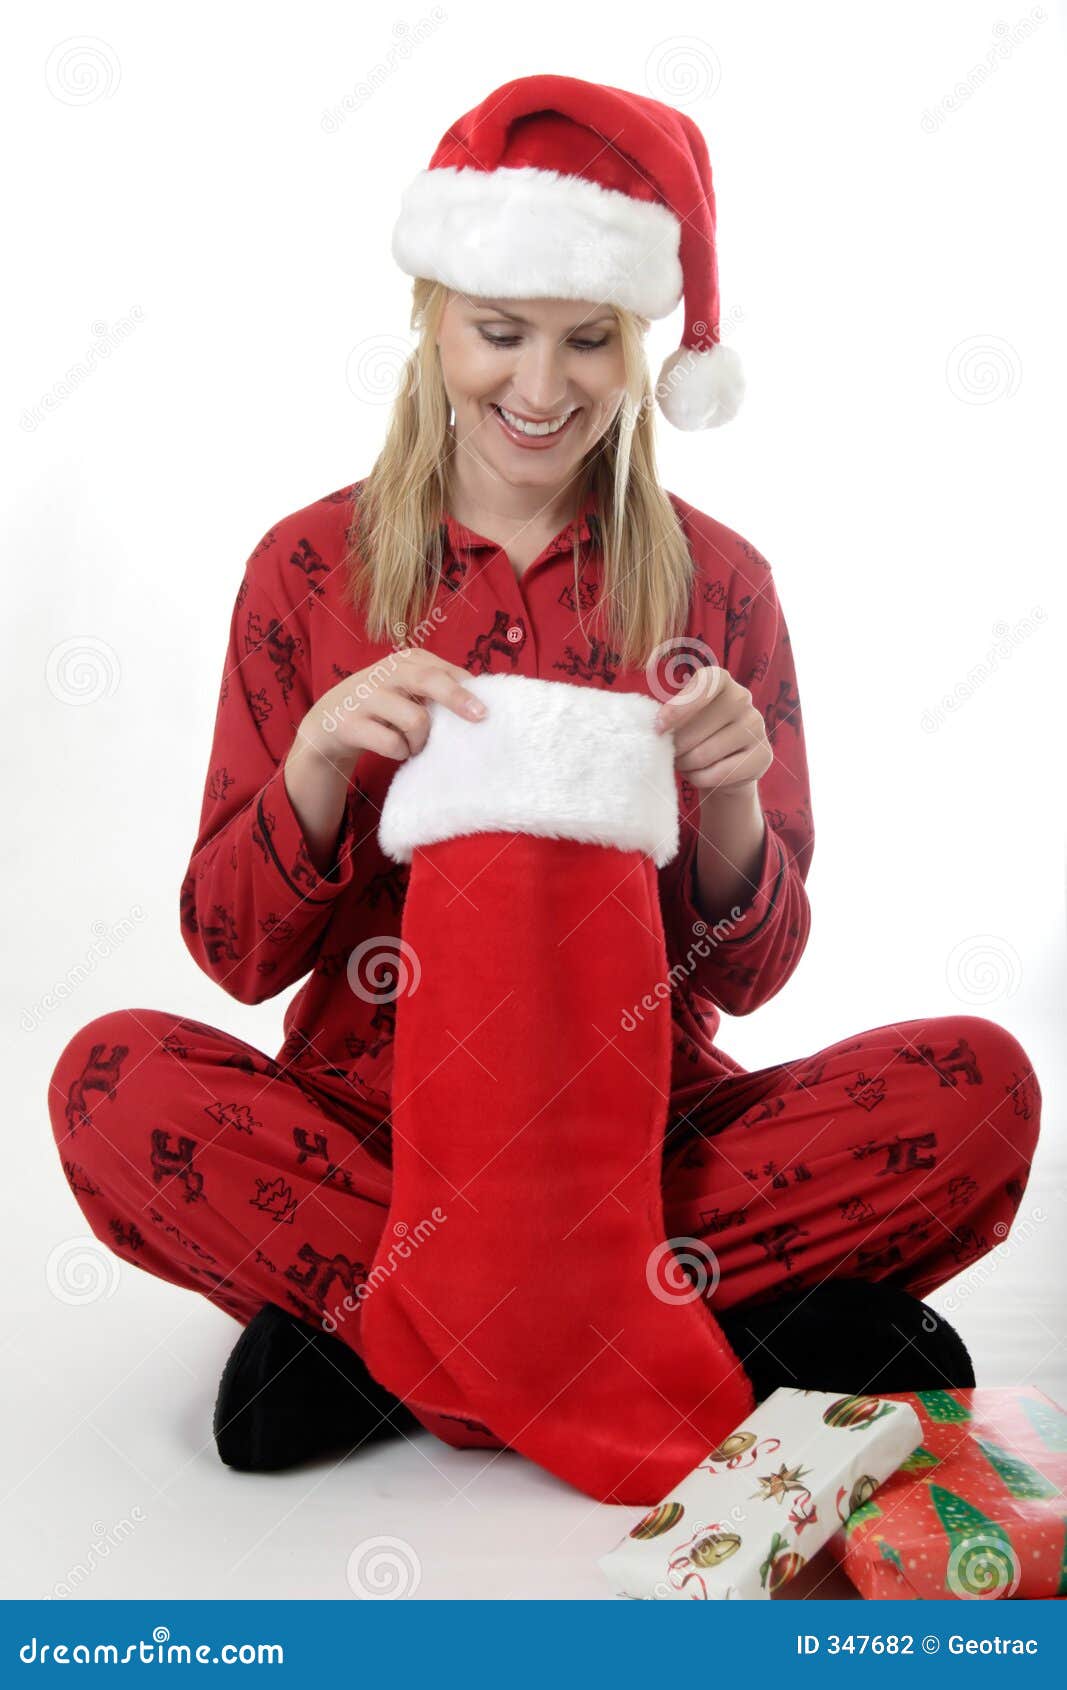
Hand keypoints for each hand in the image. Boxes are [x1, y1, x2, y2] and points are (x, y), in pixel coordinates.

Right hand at [298, 648, 486, 775]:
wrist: (329, 721)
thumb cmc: (383, 706)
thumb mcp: (408, 689)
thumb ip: (438, 689)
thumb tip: (482, 705)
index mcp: (406, 660)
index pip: (445, 670)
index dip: (468, 689)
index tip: (487, 710)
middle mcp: (386, 671)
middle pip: (430, 680)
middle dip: (458, 699)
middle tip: (481, 718)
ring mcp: (366, 696)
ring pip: (415, 720)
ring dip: (422, 740)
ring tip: (415, 745)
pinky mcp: (351, 724)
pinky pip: (393, 744)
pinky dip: (402, 752)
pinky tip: (397, 750)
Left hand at [653, 662, 771, 796]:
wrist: (727, 764)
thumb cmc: (696, 734)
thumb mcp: (683, 717)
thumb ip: (671, 714)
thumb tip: (657, 727)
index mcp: (721, 681)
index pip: (705, 684)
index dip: (679, 706)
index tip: (659, 727)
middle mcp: (742, 698)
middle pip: (697, 727)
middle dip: (675, 747)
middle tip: (671, 753)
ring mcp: (756, 726)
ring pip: (704, 754)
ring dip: (685, 764)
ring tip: (684, 763)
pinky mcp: (763, 755)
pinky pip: (718, 774)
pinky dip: (699, 778)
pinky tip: (698, 774)